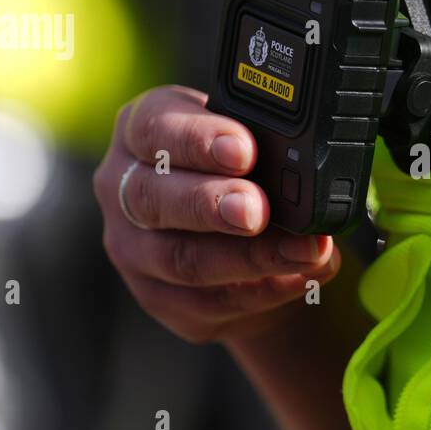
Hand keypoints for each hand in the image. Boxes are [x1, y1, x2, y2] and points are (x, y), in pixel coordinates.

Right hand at [93, 85, 338, 343]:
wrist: (239, 237)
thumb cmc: (240, 171)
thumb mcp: (248, 144)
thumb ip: (265, 148)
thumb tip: (307, 174)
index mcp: (139, 130)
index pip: (153, 128)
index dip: (197, 140)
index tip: (245, 151)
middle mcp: (123, 188)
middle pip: (154, 199)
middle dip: (211, 203)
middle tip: (258, 209)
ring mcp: (133, 248)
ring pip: (181, 258)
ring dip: (250, 257)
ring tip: (305, 250)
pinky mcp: (157, 297)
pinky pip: (206, 302)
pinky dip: (262, 291)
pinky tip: (301, 278)